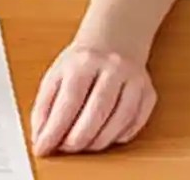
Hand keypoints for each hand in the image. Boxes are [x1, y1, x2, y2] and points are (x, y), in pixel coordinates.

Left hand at [29, 43, 156, 155]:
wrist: (113, 41)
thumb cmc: (80, 64)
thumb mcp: (55, 76)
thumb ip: (44, 107)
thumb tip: (40, 139)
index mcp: (83, 62)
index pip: (69, 101)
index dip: (55, 129)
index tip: (43, 148)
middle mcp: (112, 68)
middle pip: (97, 111)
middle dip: (78, 138)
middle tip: (66, 148)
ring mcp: (134, 79)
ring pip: (119, 119)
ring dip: (99, 141)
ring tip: (84, 145)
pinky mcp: (149, 92)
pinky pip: (136, 121)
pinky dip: (120, 135)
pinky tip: (107, 136)